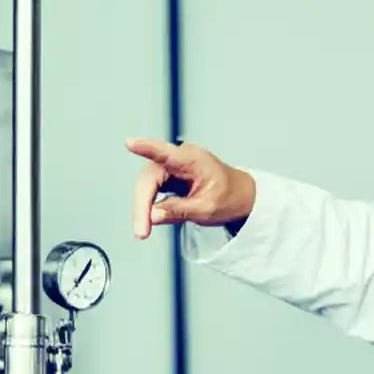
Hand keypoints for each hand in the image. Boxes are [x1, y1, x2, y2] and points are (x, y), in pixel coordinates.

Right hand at [126, 138, 256, 238]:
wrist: (242, 196)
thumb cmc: (231, 197)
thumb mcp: (207, 209)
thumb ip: (179, 211)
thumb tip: (153, 215)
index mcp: (193, 160)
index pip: (165, 153)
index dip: (146, 148)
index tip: (131, 144)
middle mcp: (180, 159)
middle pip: (149, 178)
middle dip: (142, 205)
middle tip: (142, 230)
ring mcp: (173, 167)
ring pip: (147, 185)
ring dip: (143, 208)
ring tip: (144, 230)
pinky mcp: (169, 177)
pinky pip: (153, 190)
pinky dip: (149, 206)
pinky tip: (150, 220)